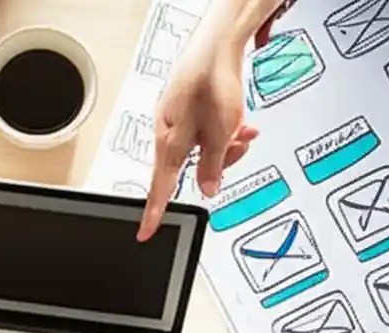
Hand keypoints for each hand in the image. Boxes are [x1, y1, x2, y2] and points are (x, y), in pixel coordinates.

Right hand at [137, 26, 258, 240]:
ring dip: (228, 142)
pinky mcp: (190, 108)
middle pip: (193, 166)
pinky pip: (208, 130)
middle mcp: (170, 133)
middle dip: (221, 159)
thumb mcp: (219, 132)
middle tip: (238, 143)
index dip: (154, 213)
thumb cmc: (211, 81)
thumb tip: (207, 189)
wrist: (216, 44)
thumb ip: (212, 166)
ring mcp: (179, 120)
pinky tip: (239, 119)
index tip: (145, 233)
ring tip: (243, 127)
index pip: (159, 187)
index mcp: (169, 142)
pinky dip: (226, 128)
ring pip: (205, 148)